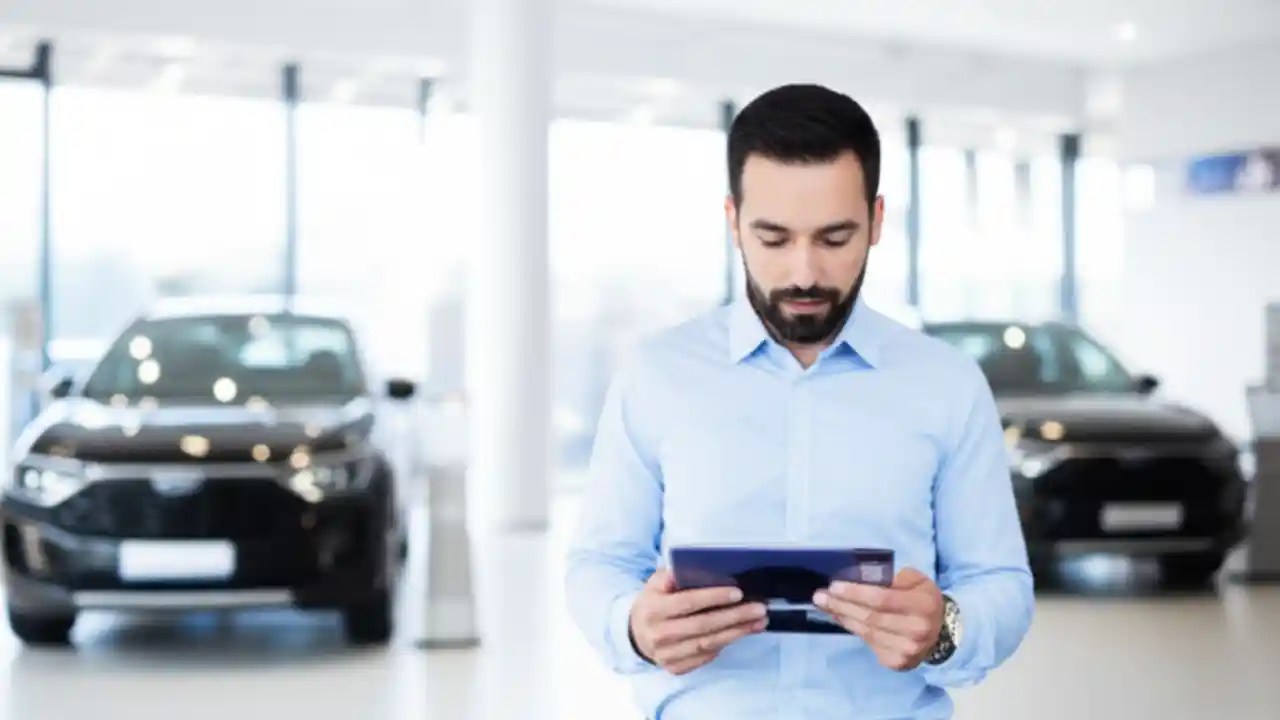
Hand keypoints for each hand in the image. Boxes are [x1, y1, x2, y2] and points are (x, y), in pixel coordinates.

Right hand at [629, 568, 767, 674]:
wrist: (637, 634)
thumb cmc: (653, 603)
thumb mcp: (655, 584)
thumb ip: (671, 575)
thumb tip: (691, 566)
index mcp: (653, 610)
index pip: (688, 603)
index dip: (714, 597)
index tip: (738, 593)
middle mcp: (659, 634)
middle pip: (704, 626)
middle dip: (735, 616)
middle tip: (759, 609)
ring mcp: (667, 654)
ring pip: (709, 644)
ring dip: (737, 632)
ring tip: (758, 621)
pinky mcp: (676, 667)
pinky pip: (706, 657)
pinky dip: (725, 645)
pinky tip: (740, 633)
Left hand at [813, 567, 943, 671]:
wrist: (940, 631)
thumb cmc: (923, 599)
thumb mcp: (916, 580)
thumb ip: (893, 578)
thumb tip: (860, 579)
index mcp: (923, 605)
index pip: (882, 599)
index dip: (855, 593)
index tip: (834, 586)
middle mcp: (917, 631)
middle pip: (870, 617)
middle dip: (841, 605)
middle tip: (820, 596)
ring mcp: (907, 650)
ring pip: (866, 632)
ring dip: (842, 617)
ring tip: (826, 605)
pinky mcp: (898, 662)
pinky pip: (868, 643)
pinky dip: (852, 629)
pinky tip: (841, 618)